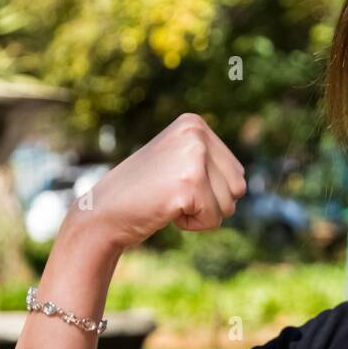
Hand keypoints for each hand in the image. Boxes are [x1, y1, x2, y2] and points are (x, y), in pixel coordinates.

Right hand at [63, 112, 246, 254]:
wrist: (103, 212)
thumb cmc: (143, 194)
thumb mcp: (177, 164)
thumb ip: (209, 164)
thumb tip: (244, 181)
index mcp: (195, 123)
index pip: (237, 173)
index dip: (211, 192)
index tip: (176, 184)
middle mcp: (197, 133)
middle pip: (239, 188)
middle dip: (211, 203)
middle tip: (173, 195)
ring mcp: (193, 156)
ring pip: (230, 205)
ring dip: (202, 214)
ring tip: (169, 201)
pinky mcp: (189, 184)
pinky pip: (214, 220)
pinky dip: (193, 225)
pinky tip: (167, 211)